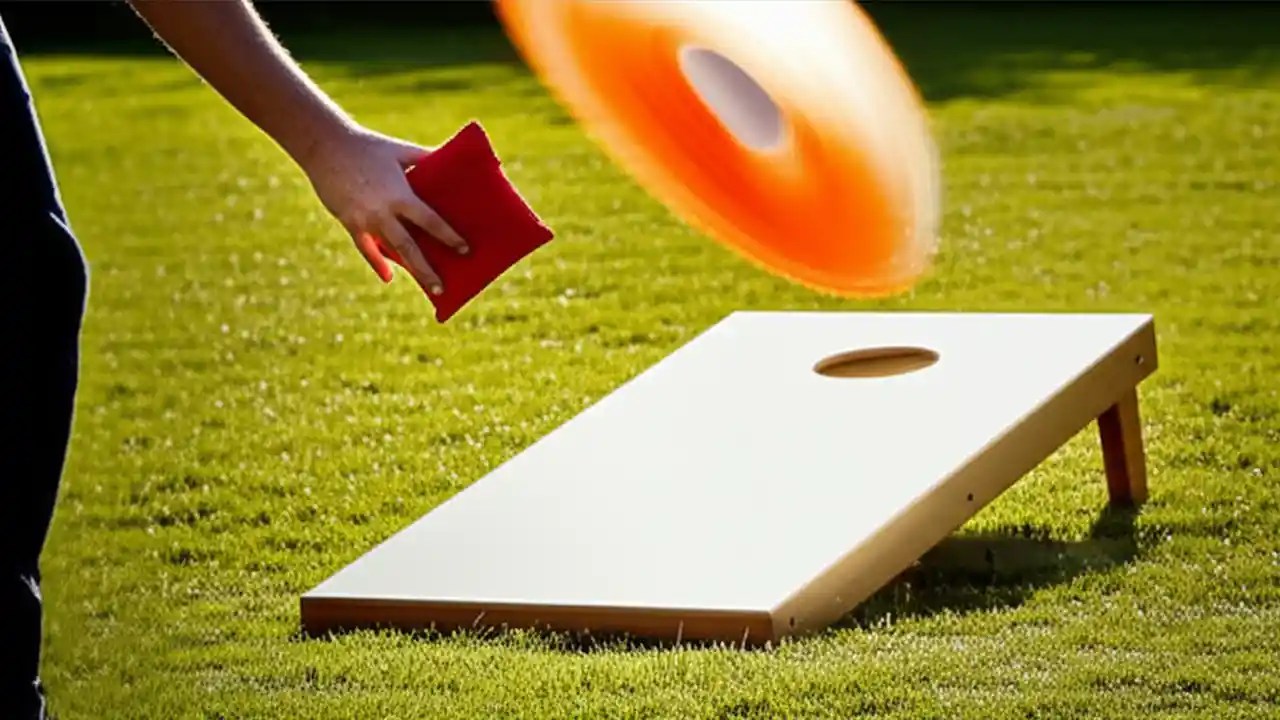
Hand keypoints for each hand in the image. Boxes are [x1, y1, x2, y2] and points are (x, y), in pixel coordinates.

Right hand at [299, 124, 467, 293]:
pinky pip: (366, 249)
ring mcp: (365, 220)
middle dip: (427, 269)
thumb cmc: (368, 146)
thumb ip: (425, 158)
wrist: (326, 146)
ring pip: (391, 252)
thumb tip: (450, 161)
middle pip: (409, 248)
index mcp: (400, 194)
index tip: (464, 251)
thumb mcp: (400, 150)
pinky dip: (377, 263)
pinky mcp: (349, 222)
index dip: (448, 236)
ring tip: (428, 285)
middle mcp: (383, 212)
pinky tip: (389, 277)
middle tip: (442, 289)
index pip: (430, 221)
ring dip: (409, 269)